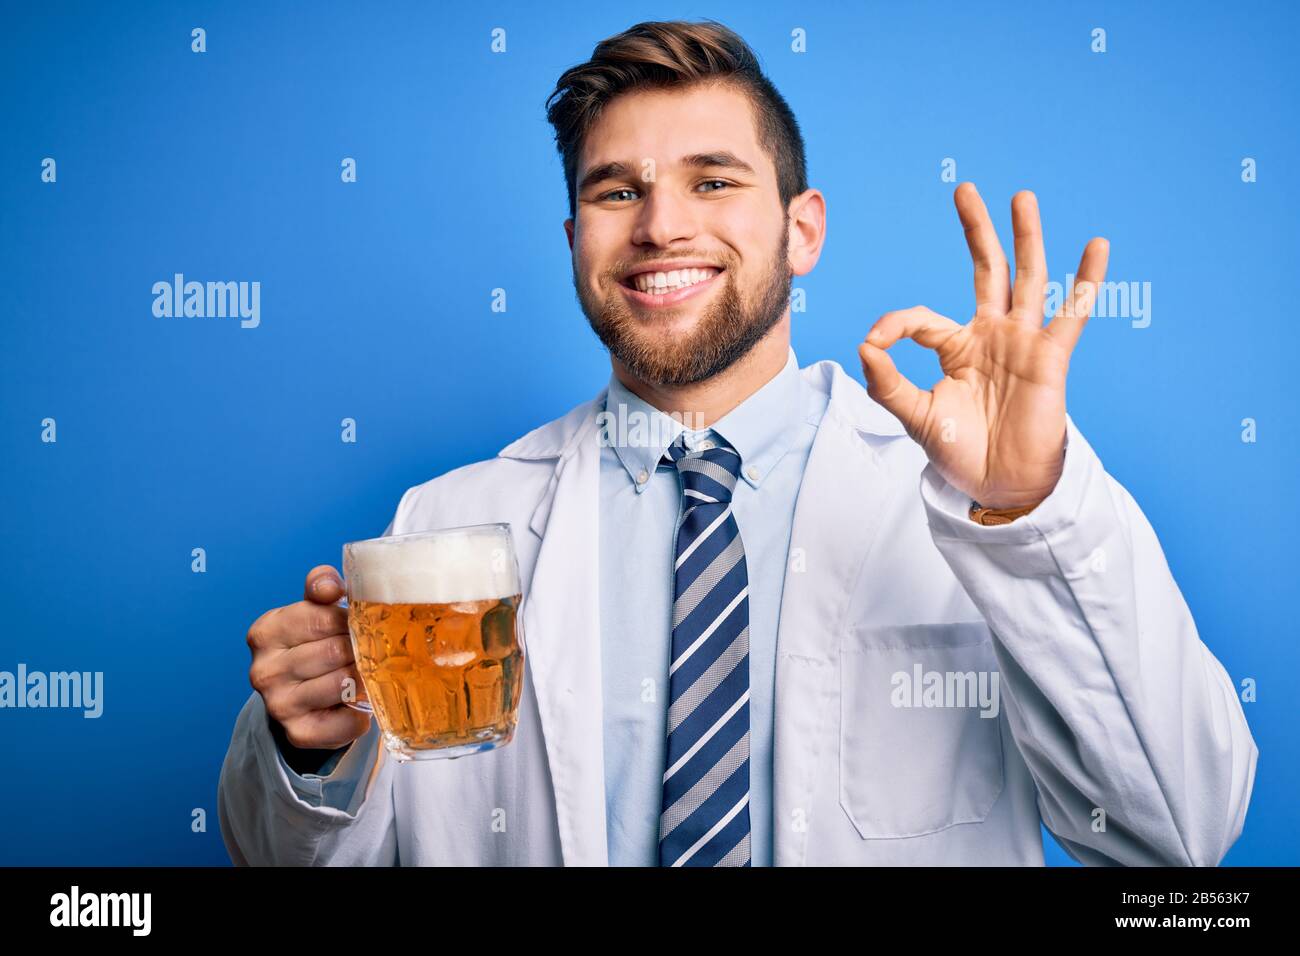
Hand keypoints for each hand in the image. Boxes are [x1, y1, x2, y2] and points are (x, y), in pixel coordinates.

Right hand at [246, 565, 370, 751]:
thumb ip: (321, 587)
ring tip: (369, 672)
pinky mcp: (299, 733)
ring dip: (364, 677)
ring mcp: (279, 705)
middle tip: (374, 649)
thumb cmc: (312, 644)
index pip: (321, 617)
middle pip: (335, 650)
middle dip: (361, 648)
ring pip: (343, 682)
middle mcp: (265, 671)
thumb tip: (330, 586)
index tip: (361, 623)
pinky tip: (358, 704)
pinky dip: (362, 712)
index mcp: (266, 632)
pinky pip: (347, 722)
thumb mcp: (312, 609)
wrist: (299, 696)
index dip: (350, 619)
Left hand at [858, 182, 1108, 508]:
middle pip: (985, 270)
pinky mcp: (1050, 358)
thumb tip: (863, 346)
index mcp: (955, 348)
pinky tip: (1097, 246)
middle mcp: (990, 336)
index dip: (894, 325)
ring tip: (1021, 198)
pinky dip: (1085, 280)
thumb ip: (887, 384)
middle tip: (965, 190)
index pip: (920, 318)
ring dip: (1025, 238)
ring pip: (1025, 279)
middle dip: (976, 231)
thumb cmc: (959, 451)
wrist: (997, 484)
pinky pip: (1071, 313)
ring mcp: (1021, 343)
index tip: (875, 344)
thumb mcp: (915, 416)